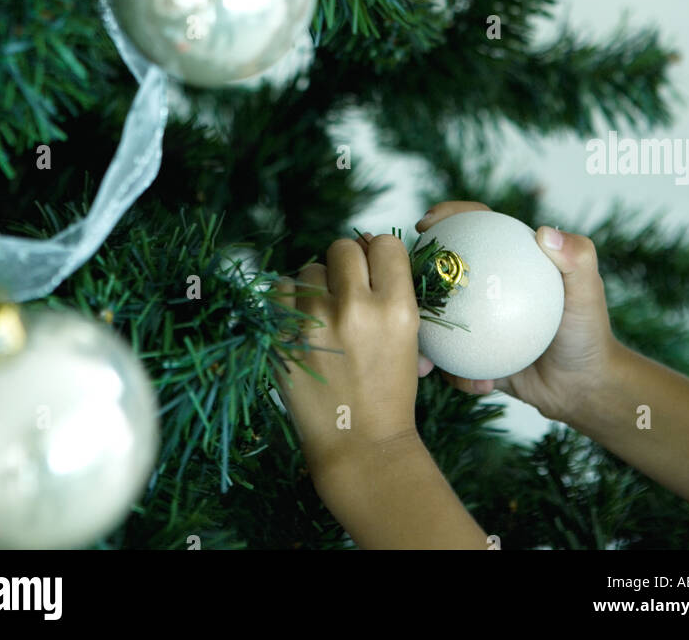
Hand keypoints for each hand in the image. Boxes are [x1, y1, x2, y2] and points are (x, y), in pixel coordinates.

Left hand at [272, 234, 420, 481]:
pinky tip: (301, 322)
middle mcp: (356, 309)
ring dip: (316, 285)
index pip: (385, 243)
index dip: (378, 254)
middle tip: (345, 292)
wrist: (361, 446)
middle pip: (342, 247)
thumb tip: (367, 242)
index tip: (373, 270)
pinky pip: (280, 290)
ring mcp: (316, 323)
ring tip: (324, 317)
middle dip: (344, 266)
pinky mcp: (284, 339)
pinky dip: (289, 300)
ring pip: (309, 268)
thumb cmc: (389, 390)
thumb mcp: (408, 337)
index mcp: (397, 309)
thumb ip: (390, 290)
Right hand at [414, 201, 617, 424]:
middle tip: (407, 292)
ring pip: (433, 316)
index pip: (473, 225)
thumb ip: (576, 259)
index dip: (446, 215)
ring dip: (421, 334)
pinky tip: (477, 384)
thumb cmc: (588, 332)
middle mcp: (483, 285)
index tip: (427, 223)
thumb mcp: (588, 293)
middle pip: (439, 268)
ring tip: (427, 357)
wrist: (584, 387)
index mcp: (505, 258)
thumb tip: (544, 231)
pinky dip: (457, 373)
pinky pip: (449, 361)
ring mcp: (472, 320)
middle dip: (412, 275)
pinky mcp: (467, 355)